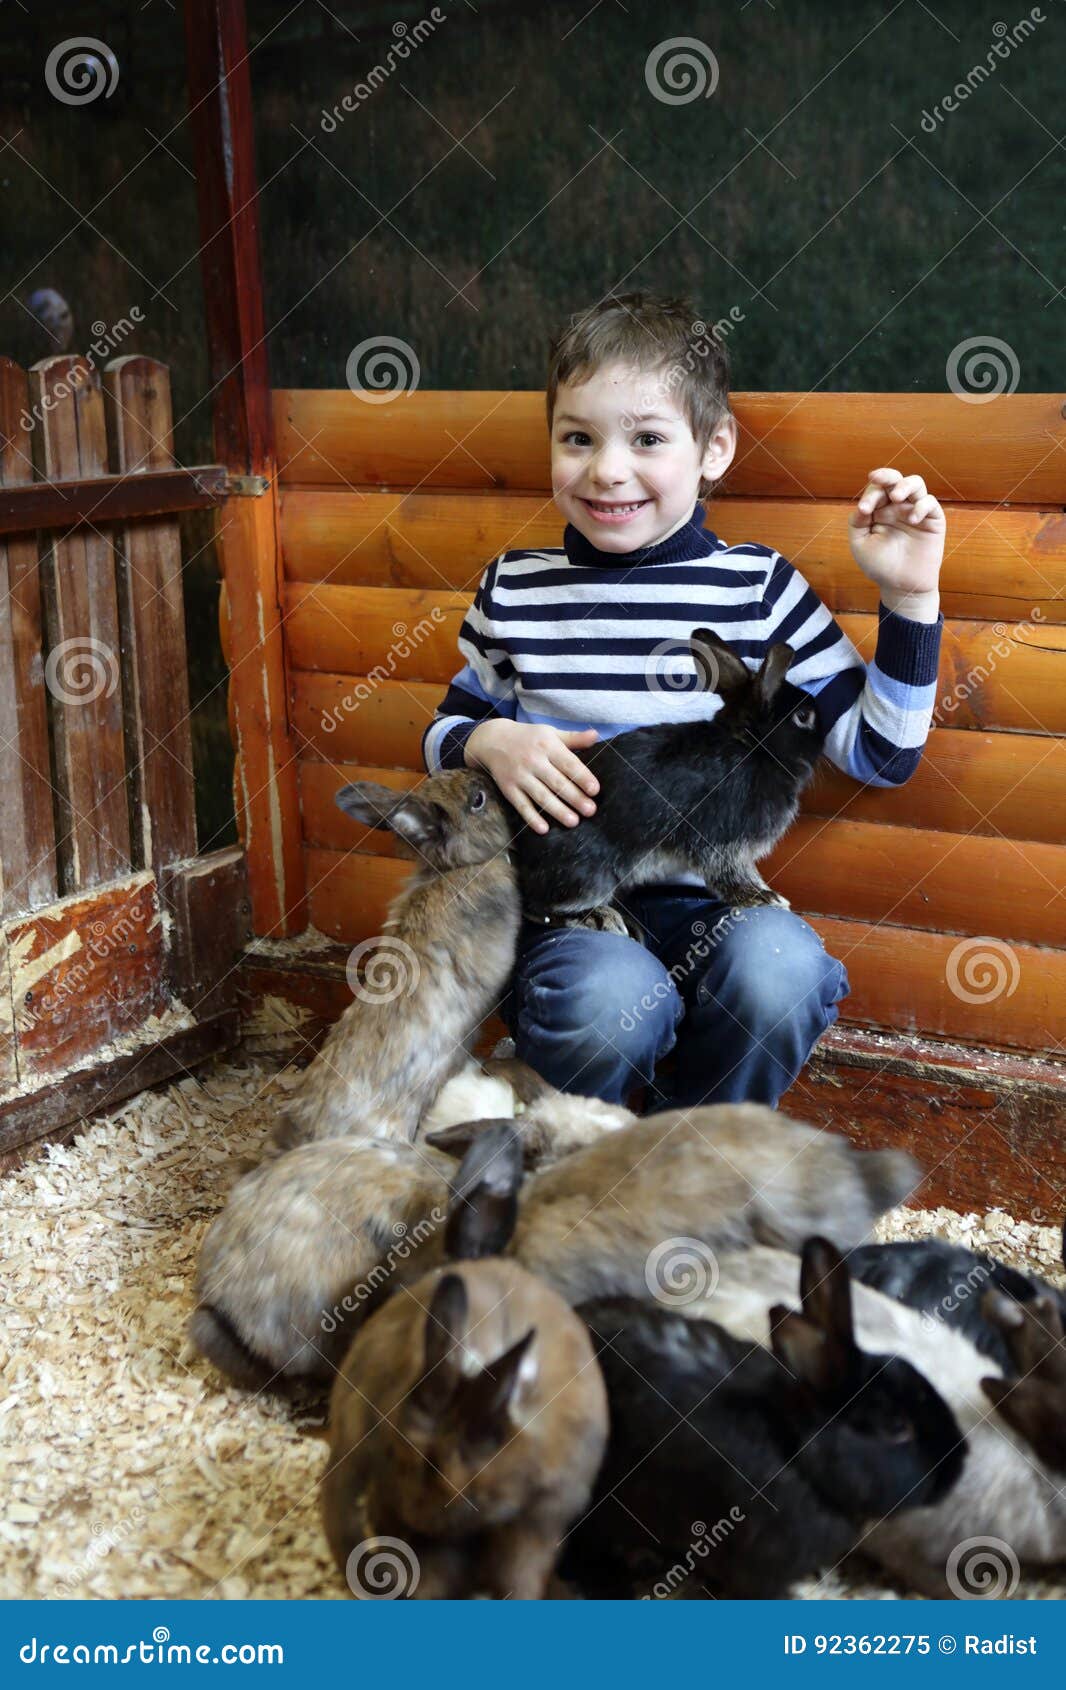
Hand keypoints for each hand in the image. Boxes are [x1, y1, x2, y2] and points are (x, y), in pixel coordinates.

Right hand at [465, 719, 598, 834]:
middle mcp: (534, 761)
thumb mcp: (551, 733)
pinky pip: (521, 805)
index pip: (568, 763)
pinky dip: (531, 817)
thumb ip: (574, 738)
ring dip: (558, 810)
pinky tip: (543, 829)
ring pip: (541, 796)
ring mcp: (520, 776)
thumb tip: (596, 735)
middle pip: (557, 782)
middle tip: (590, 810)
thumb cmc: (529, 737)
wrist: (493, 740)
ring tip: (573, 821)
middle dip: (575, 798)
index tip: (595, 790)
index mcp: (548, 746)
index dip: (582, 777)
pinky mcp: (508, 788)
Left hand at [849, 468, 944, 609]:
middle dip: (886, 475)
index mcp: (879, 510)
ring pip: (915, 484)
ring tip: (896, 496)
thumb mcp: (860, 545)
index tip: (864, 510)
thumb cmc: (880, 566)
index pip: (875, 491)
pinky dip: (921, 506)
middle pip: (895, 479)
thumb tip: (862, 505)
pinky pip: (930, 502)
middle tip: (877, 478)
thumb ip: (857, 523)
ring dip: (905, 485)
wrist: (901, 586)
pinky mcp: (932, 519)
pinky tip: (912, 519)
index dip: (869, 494)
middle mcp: (897, 506)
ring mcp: (915, 510)